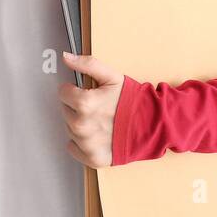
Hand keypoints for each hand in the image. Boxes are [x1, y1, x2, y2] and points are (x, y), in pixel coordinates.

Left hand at [58, 52, 124, 168]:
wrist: (153, 125)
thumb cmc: (132, 101)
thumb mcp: (111, 77)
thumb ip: (87, 64)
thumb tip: (66, 57)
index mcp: (85, 103)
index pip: (63, 93)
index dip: (74, 90)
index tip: (86, 91)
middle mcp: (83, 126)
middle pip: (65, 111)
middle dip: (77, 107)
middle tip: (96, 106)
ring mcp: (87, 145)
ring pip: (70, 129)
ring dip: (80, 123)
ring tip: (99, 120)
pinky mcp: (92, 159)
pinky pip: (73, 148)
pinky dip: (81, 142)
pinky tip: (96, 135)